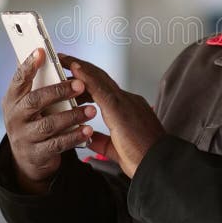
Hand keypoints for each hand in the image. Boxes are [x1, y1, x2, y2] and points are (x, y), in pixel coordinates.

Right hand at [1, 48, 97, 193]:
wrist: (28, 159)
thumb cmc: (34, 121)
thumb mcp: (29, 104)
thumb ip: (37, 84)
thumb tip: (46, 55)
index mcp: (13, 99)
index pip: (18, 79)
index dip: (28, 65)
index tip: (42, 52)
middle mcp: (15, 117)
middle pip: (35, 101)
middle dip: (59, 91)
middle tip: (80, 85)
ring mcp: (24, 137)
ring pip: (49, 124)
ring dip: (72, 116)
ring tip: (91, 110)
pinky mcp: (36, 154)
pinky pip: (58, 144)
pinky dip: (74, 136)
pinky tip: (87, 130)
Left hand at [62, 57, 164, 177]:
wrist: (158, 164)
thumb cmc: (143, 159)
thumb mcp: (116, 148)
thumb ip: (102, 140)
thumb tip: (88, 135)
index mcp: (129, 109)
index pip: (105, 90)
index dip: (88, 81)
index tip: (74, 75)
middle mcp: (128, 101)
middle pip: (101, 79)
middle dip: (82, 68)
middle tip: (64, 59)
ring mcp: (125, 102)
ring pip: (99, 79)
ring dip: (80, 67)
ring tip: (63, 58)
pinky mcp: (120, 108)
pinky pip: (100, 88)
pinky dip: (87, 76)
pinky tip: (75, 68)